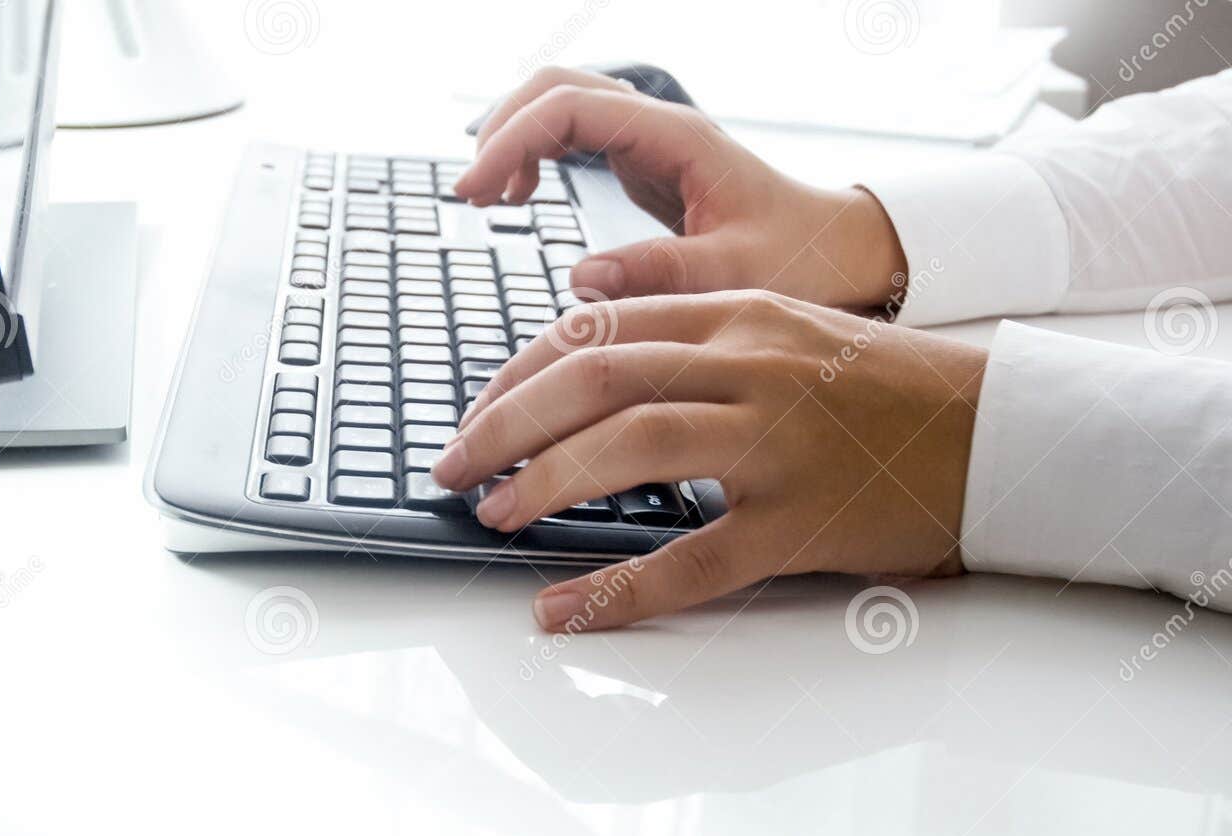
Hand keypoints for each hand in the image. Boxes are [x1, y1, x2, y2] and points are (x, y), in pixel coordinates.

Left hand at [429, 291, 987, 631]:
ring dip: (541, 483)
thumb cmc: (885, 390)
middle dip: (501, 424)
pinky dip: (615, 592)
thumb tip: (591, 377)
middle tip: (452, 468)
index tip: (477, 411)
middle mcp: (748, 365)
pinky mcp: (800, 522)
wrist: (1000, 432)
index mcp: (738, 315)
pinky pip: (691, 562)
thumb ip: (698, 344)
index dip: (518, 374)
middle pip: (591, 377)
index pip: (597, 330)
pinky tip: (564, 612)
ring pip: (627, 448)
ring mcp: (775, 442)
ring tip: (492, 515)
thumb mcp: (789, 333)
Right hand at [459, 67, 906, 310]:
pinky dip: (534, 155)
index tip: (475, 192)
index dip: (512, 142)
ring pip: (560, 104)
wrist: (836, 252)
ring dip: (514, 137)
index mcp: (678, 139)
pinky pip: (573, 136)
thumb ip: (661, 274)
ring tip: (491, 197)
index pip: (571, 109)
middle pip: (556, 86)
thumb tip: (581, 276)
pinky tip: (522, 198)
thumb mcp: (735, 276)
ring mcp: (649, 140)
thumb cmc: (799, 258)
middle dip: (502, 129)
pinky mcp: (642, 163)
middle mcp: (659, 127)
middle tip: (471, 193)